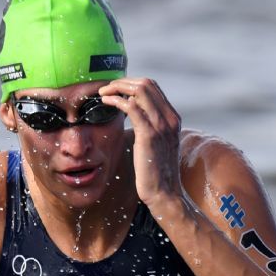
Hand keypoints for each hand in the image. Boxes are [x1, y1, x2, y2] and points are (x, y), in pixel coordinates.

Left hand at [97, 78, 182, 207]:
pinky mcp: (149, 135)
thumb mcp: (158, 145)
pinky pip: (131, 107)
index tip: (116, 89)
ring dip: (117, 87)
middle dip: (123, 82)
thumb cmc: (157, 173)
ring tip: (103, 93)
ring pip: (139, 90)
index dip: (132, 83)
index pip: (153, 87)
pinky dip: (116, 100)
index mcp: (173, 118)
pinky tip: (105, 102)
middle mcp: (170, 118)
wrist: (165, 193)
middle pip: (146, 84)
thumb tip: (136, 116)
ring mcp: (161, 125)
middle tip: (106, 88)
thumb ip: (151, 128)